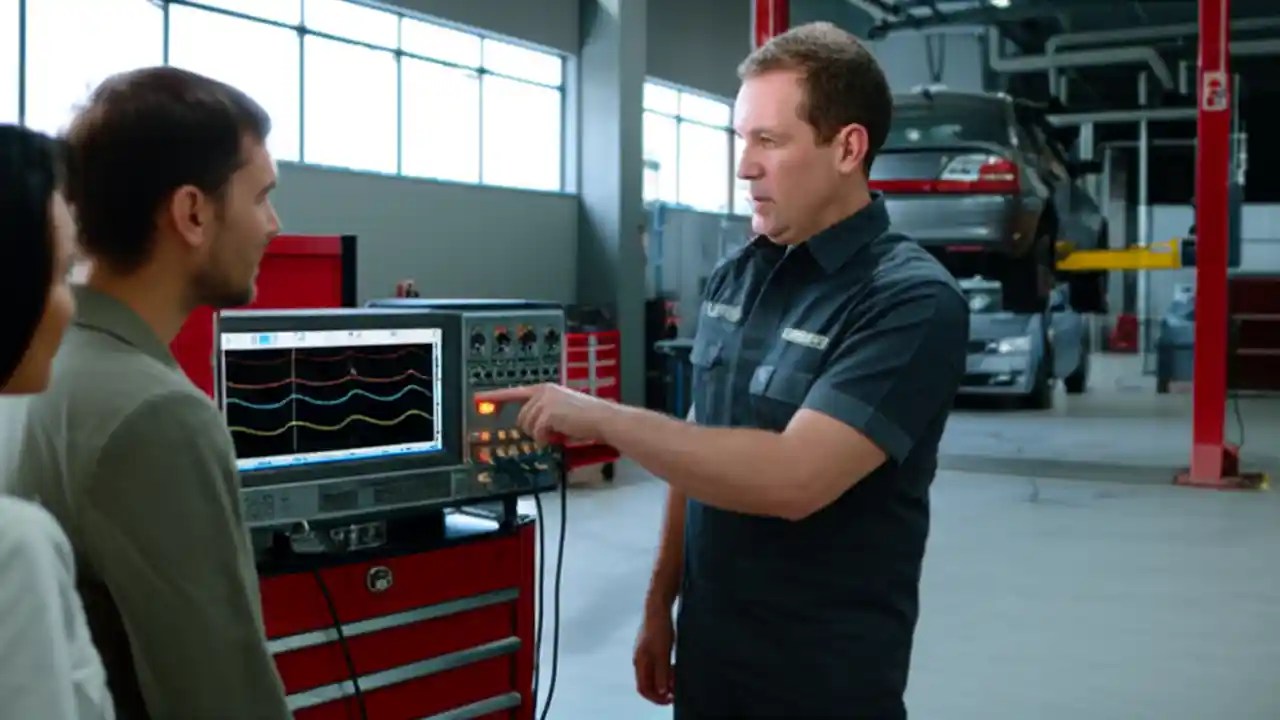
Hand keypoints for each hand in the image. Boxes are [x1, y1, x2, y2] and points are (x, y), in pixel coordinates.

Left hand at [474, 383, 617, 444]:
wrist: (602, 418)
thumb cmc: (587, 417)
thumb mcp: (562, 410)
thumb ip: (544, 413)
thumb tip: (531, 428)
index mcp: (545, 389)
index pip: (514, 392)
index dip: (495, 396)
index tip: (479, 399)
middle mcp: (542, 392)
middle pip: (522, 417)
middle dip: (533, 429)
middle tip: (551, 433)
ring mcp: (544, 402)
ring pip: (528, 426)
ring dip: (541, 435)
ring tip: (559, 432)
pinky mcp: (547, 413)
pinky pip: (537, 433)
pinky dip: (547, 439)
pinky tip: (559, 436)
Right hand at [633, 607, 675, 704]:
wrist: (658, 605)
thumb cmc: (659, 628)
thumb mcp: (663, 652)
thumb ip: (662, 672)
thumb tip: (662, 691)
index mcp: (640, 662)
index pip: (644, 688)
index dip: (656, 698)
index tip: (670, 699)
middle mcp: (639, 659)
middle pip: (647, 683)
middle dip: (661, 691)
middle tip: (676, 693)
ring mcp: (644, 653)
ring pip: (652, 674)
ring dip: (664, 681)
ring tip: (678, 681)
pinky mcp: (650, 646)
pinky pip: (656, 665)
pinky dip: (665, 671)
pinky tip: (675, 668)